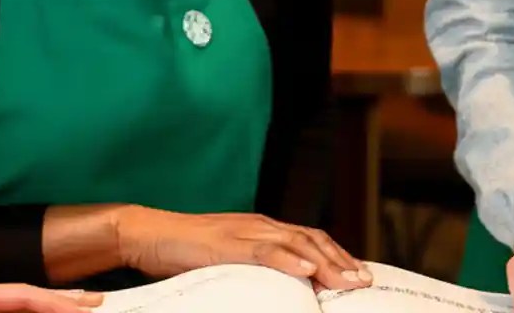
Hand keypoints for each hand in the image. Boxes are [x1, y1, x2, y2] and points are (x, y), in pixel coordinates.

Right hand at [115, 207, 371, 290]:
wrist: (148, 233)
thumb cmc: (184, 251)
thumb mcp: (228, 258)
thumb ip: (255, 266)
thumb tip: (282, 287)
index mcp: (261, 229)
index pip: (310, 239)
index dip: (337, 255)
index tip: (359, 274)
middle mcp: (259, 225)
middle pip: (311, 239)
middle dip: (341, 260)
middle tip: (365, 281)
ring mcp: (244, 231)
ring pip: (295, 243)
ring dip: (325, 262)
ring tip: (347, 280)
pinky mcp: (227, 242)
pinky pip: (264, 251)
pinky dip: (288, 260)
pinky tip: (306, 271)